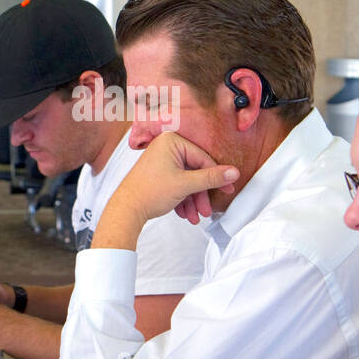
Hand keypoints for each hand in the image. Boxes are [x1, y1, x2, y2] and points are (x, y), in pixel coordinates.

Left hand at [94, 132, 238, 243]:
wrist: (125, 209)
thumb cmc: (149, 192)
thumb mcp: (186, 185)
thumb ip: (211, 178)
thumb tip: (233, 173)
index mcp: (171, 141)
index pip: (203, 159)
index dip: (216, 177)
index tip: (228, 190)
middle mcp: (165, 147)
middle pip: (195, 171)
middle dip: (201, 195)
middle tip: (208, 210)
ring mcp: (161, 160)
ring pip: (186, 181)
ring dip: (192, 200)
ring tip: (195, 217)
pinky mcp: (157, 173)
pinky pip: (176, 184)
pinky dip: (182, 199)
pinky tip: (184, 214)